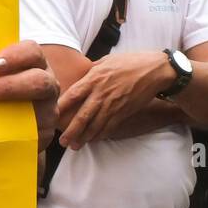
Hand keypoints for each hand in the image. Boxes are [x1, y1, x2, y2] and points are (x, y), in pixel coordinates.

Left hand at [0, 40, 58, 151]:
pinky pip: (38, 133)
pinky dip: (18, 133)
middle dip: (11, 86)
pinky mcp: (44, 131)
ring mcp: (48, 108)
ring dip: (15, 114)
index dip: (14, 56)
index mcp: (30, 62)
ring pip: (44, 108)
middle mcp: (44, 82)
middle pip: (40, 80)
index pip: (30, 51)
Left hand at [57, 51, 172, 149]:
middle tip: (61, 141)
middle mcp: (101, 93)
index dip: (60, 107)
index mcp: (94, 78)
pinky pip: (109, 127)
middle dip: (70, 131)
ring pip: (95, 126)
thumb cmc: (130, 62)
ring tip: (74, 146)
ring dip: (84, 138)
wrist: (156, 70)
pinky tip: (93, 140)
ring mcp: (113, 104)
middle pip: (82, 116)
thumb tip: (80, 76)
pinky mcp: (124, 112)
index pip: (72, 95)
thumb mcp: (106, 61)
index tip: (51, 116)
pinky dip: (100, 135)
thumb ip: (91, 71)